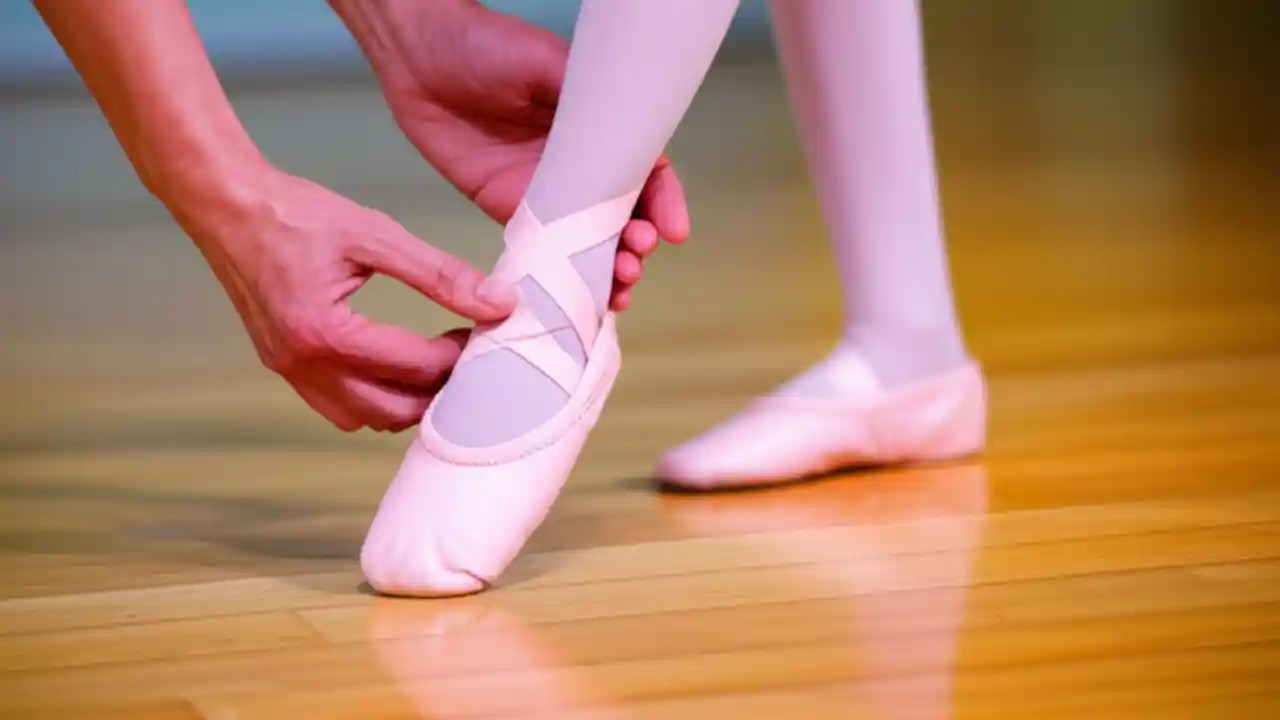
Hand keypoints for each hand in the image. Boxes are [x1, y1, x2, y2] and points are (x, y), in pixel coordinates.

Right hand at [176, 167, 517, 431]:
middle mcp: (304, 364)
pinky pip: (336, 407)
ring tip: (435, 360)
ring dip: (405, 401)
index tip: (483, 331)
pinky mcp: (283, 366)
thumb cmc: (297, 213)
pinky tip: (395, 364)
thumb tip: (500, 302)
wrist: (226, 204)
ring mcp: (289, 371)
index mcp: (326, 332)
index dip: (459, 355)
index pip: (414, 367)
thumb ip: (441, 274)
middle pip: (393, 411)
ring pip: (364, 419)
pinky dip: (372, 398)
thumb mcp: (377, 233)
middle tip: (466, 355)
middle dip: (438, 391)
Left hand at [333, 0, 690, 310]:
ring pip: (586, 242)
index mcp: (599, 129)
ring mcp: (544, 191)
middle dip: (636, 244)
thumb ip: (587, 102)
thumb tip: (626, 133)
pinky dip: (557, 279)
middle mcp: (578, 165)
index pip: (646, 172)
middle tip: (635, 259)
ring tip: (617, 288)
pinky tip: (570, 299)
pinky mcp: (507, 208)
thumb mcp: (549, 64)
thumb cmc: (487, 44)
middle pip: (622, 216)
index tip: (673, 231)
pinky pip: (538, 251)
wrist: (421, 54)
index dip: (665, 203)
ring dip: (606, 270)